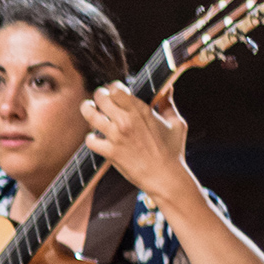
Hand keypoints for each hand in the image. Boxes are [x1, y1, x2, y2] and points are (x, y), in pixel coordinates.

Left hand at [82, 83, 190, 201]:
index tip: (113, 90)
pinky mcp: (110, 152)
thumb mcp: (176, 123)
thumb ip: (168, 104)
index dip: (112, 87)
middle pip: (101, 98)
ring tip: (88, 108)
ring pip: (91, 116)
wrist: (165, 176)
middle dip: (98, 95)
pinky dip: (89, 138)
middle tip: (99, 98)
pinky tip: (94, 137)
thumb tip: (168, 88)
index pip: (117, 90)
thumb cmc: (173, 150)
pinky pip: (90, 141)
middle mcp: (127, 121)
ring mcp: (116, 136)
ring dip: (87, 110)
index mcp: (142, 111)